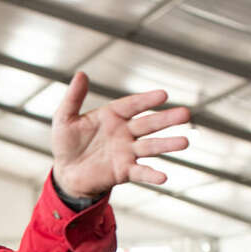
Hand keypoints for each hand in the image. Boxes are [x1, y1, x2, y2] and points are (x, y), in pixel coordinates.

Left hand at [52, 71, 190, 198]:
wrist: (66, 172)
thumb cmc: (67, 143)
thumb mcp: (64, 119)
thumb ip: (73, 98)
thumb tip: (81, 74)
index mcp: (112, 116)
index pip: (132, 105)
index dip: (146, 100)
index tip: (163, 95)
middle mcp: (124, 132)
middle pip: (148, 124)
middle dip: (166, 119)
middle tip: (186, 114)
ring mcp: (126, 152)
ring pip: (150, 146)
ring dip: (167, 145)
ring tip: (184, 143)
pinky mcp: (124, 171)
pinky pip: (140, 172)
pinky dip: (152, 175)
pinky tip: (164, 177)